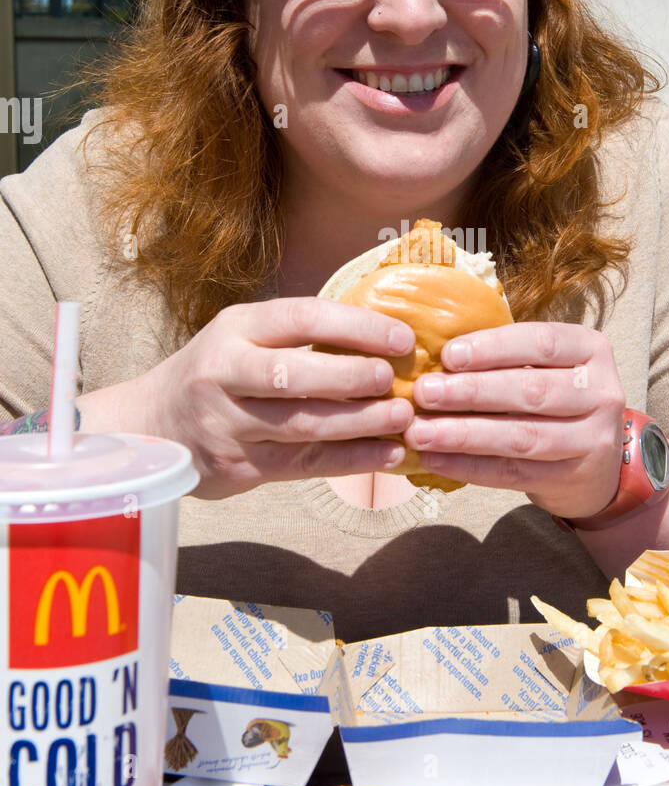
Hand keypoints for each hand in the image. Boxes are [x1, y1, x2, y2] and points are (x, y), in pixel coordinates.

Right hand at [124, 299, 416, 498]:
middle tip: (395, 379)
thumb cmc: (217, 373)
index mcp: (235, 329)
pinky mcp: (236, 466)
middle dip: (353, 376)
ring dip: (360, 423)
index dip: (356, 326)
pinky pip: (302, 464)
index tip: (401, 337)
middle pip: (295, 374)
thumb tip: (383, 336)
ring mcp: (227, 423)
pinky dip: (350, 460)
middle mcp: (225, 372)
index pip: (300, 319)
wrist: (149, 425)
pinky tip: (386, 455)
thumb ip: (298, 337)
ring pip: (301, 425)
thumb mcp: (243, 337)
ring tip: (402, 418)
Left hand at [403, 322, 624, 518]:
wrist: (599, 463)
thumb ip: (505, 359)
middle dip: (471, 391)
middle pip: (530, 391)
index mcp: (591, 351)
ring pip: (521, 437)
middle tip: (424, 393)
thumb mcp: (547, 367)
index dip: (493, 348)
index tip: (448, 355)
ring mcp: (593, 439)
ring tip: (420, 432)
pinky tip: (435, 460)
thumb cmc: (556, 399)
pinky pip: (513, 473)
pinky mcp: (573, 478)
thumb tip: (436, 358)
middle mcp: (601, 393)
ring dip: (464, 434)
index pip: (541, 343)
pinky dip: (469, 467)